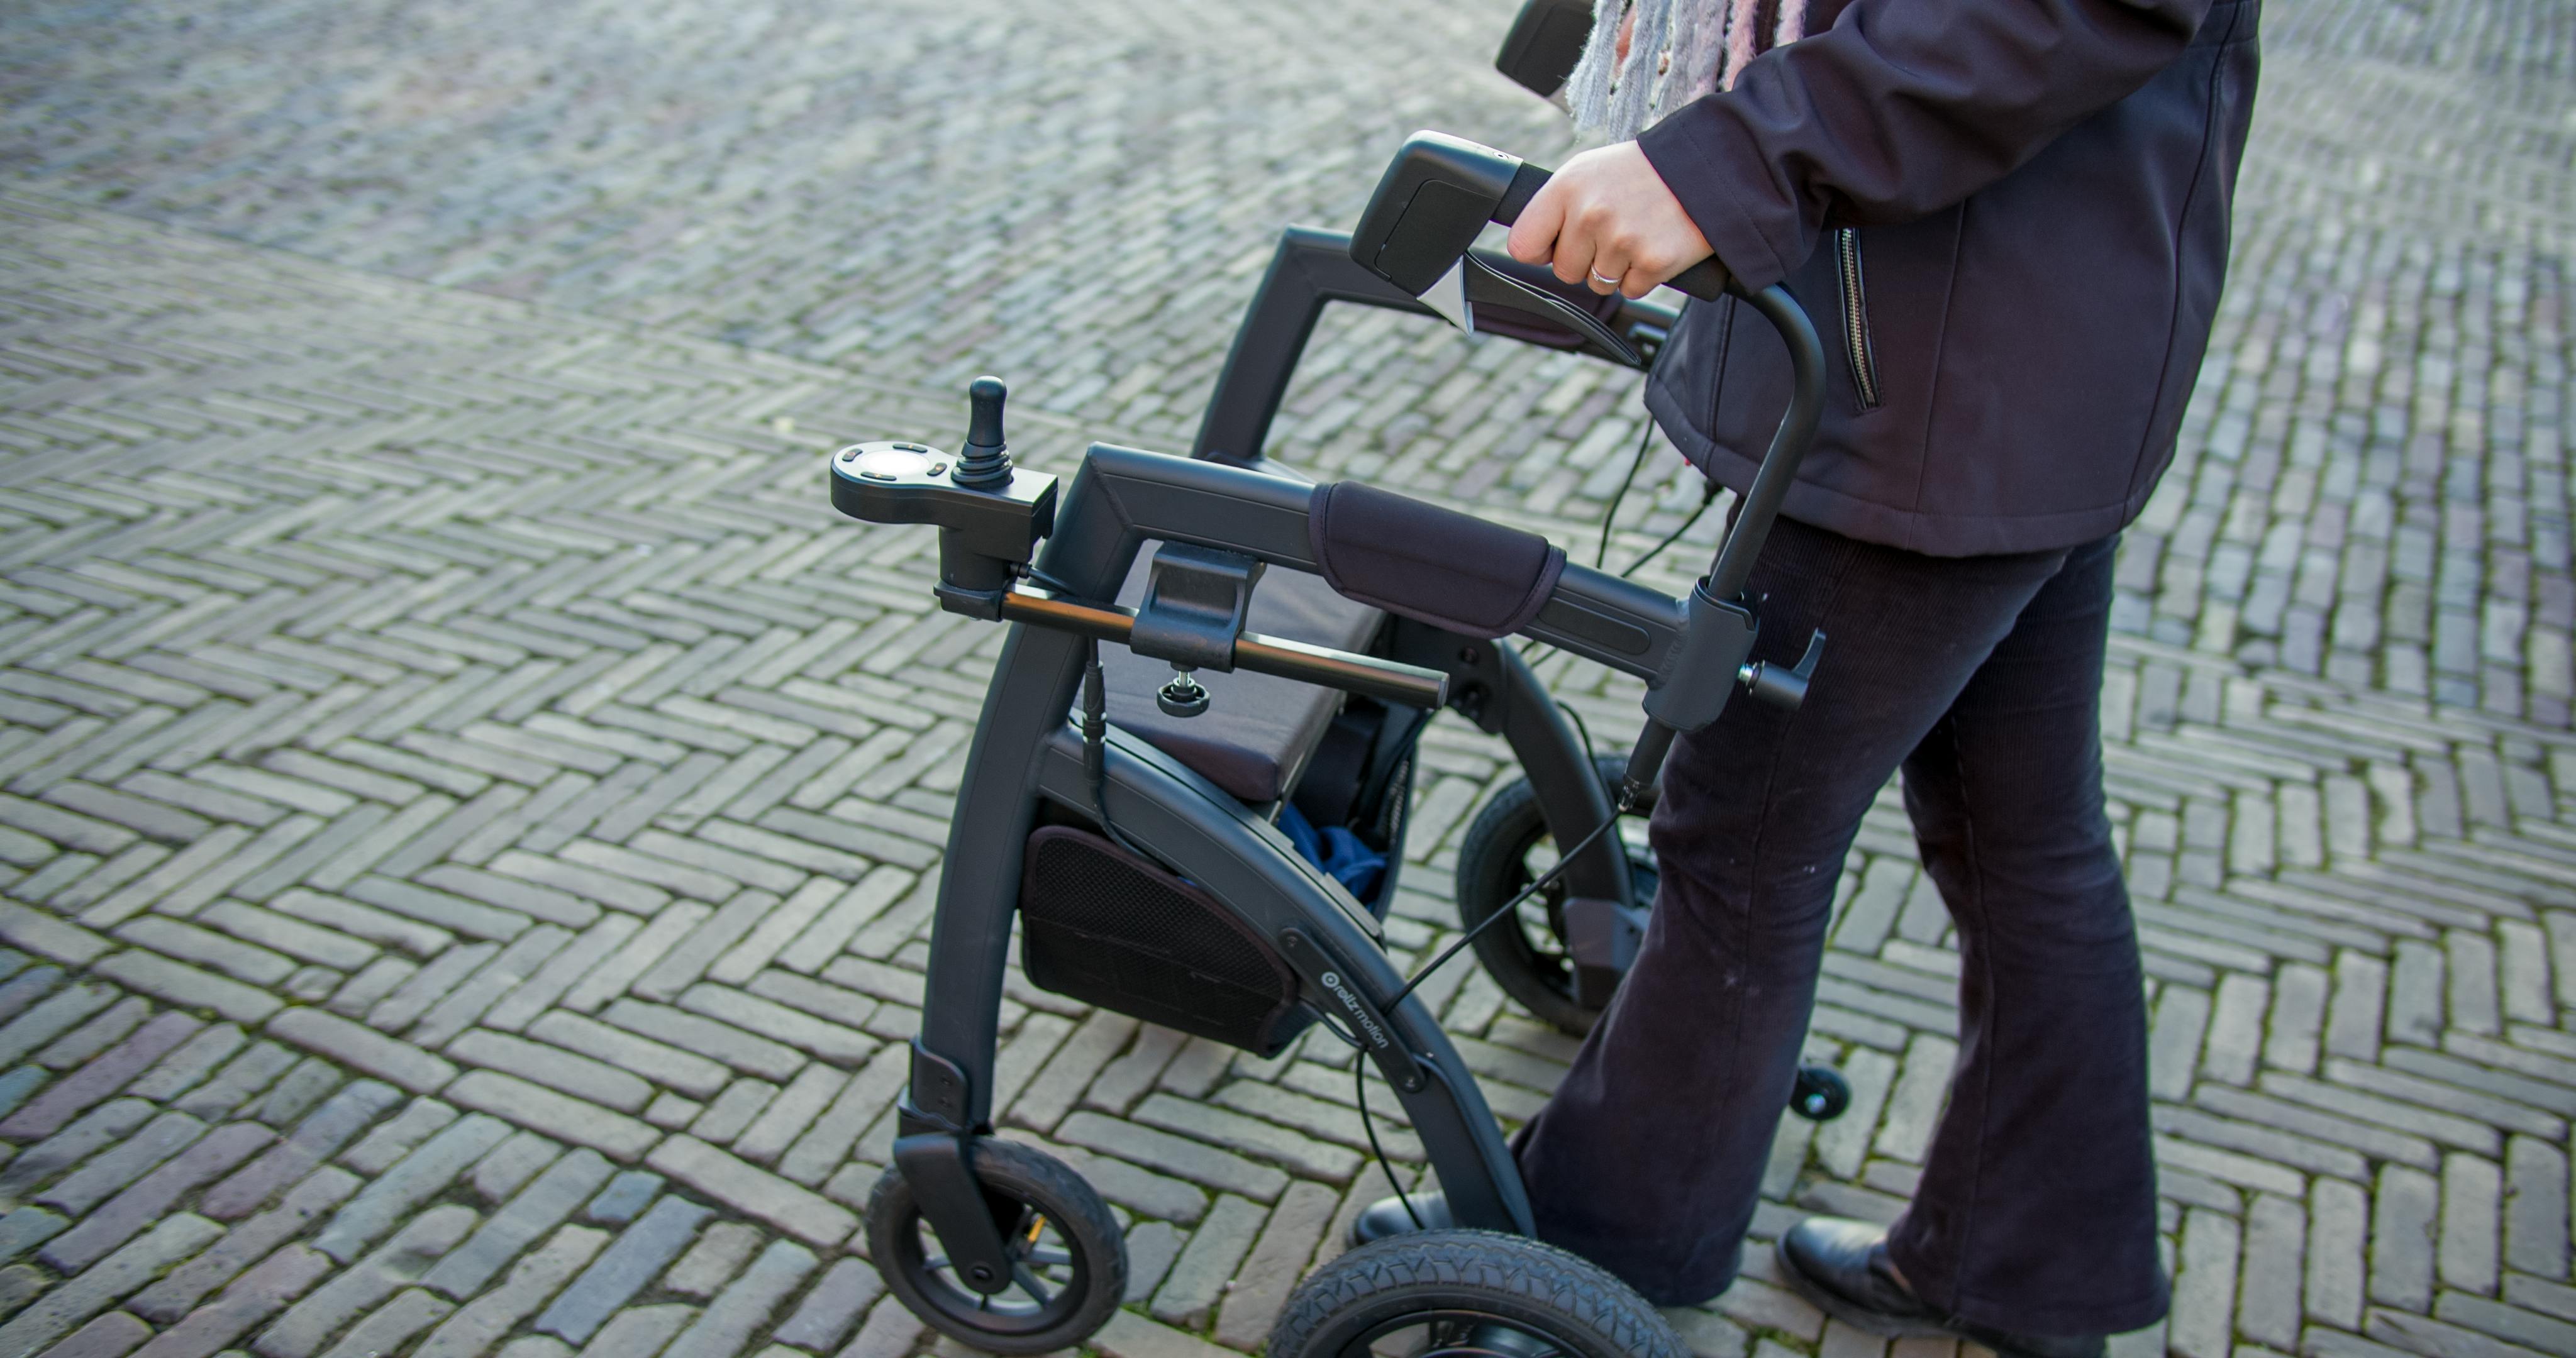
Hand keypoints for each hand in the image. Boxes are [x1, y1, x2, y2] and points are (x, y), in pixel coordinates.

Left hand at [1506, 141, 1714, 299]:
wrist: (1706, 166)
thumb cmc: (1642, 171)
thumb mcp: (1590, 171)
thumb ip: (1556, 206)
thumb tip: (1532, 249)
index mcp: (1567, 188)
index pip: (1523, 244)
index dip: (1539, 251)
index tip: (1552, 247)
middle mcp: (1590, 214)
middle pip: (1564, 271)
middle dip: (1585, 260)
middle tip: (1613, 230)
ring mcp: (1622, 240)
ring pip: (1598, 284)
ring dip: (1616, 267)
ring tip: (1637, 232)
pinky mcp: (1652, 262)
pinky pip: (1630, 290)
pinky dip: (1642, 274)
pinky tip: (1654, 243)